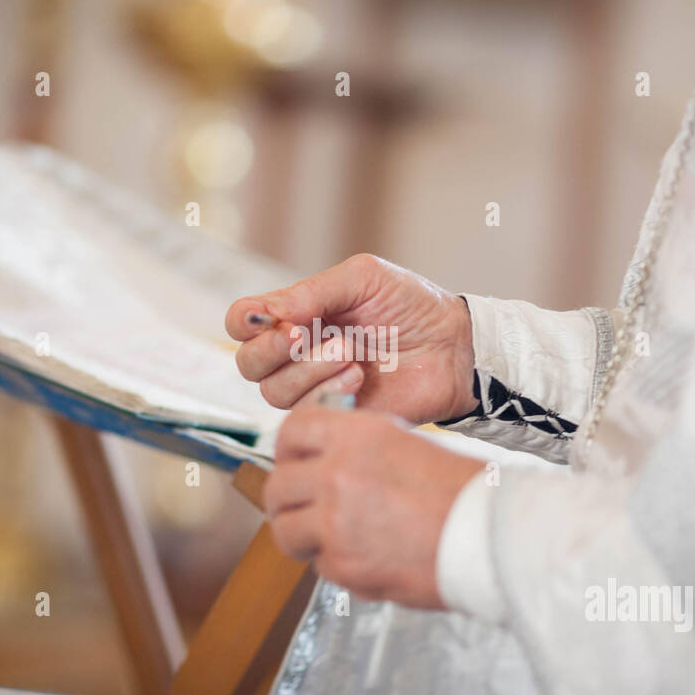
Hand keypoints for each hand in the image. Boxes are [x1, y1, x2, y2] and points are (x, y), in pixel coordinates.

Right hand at [225, 254, 477, 424]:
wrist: (452, 348)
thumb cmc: (411, 306)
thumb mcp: (363, 279)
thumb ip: (312, 292)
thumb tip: (269, 313)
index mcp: (297, 315)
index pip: (242, 322)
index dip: (247, 322)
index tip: (280, 318)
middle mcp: (296, 354)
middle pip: (248, 363)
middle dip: (274, 349)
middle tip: (307, 335)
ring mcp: (312, 387)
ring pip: (273, 391)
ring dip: (309, 369)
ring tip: (352, 355)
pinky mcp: (334, 414)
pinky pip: (305, 413)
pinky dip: (328, 391)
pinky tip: (360, 377)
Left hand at [264, 406, 482, 608]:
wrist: (492, 536)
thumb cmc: (465, 492)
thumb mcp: (406, 445)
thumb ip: (359, 451)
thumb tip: (324, 463)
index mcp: (356, 434)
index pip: (292, 430)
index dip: (287, 449)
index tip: (293, 462)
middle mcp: (337, 472)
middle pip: (278, 485)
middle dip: (287, 501)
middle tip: (303, 510)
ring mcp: (335, 520)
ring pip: (286, 530)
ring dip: (303, 538)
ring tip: (331, 540)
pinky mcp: (343, 564)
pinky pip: (319, 566)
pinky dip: (338, 566)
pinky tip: (370, 559)